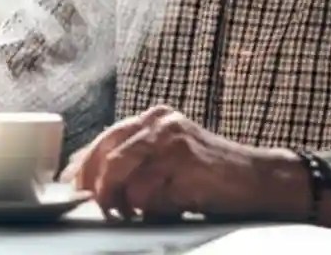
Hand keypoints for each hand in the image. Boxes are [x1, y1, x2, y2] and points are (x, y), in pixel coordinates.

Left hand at [62, 105, 297, 221]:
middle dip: (96, 184)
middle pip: (107, 152)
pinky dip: (150, 207)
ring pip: (121, 171)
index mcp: (152, 118)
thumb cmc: (210, 177)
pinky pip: (147, 190)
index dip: (84, 165)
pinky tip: (168, 208)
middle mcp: (159, 121)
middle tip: (99, 207)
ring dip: (122, 199)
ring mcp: (171, 138)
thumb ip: (136, 163)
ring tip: (134, 212)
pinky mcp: (184, 160)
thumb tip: (92, 182)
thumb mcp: (168, 161)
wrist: (258, 180)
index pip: (105, 139)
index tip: (72, 187)